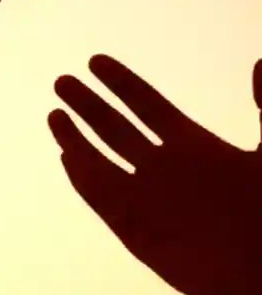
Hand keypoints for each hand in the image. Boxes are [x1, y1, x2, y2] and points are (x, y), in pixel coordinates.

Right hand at [48, 55, 261, 294]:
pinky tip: (68, 158)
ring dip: (76, 139)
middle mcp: (164, 169)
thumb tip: (260, 62)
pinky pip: (102, 200)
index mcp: (194, 146)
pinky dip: (84, 178)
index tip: (95, 61)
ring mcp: (147, 199)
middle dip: (88, 105)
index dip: (122, 83)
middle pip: (115, 129)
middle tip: (62, 81)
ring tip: (54, 115)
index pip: (147, 105)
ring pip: (101, 163)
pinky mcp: (137, 233)